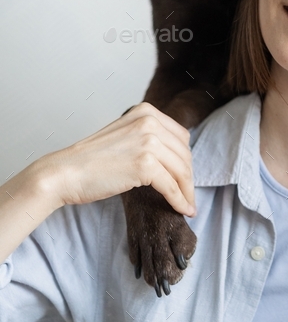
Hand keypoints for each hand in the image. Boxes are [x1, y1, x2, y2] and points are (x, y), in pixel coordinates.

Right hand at [34, 103, 195, 217]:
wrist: (66, 172)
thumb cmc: (91, 160)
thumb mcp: (125, 135)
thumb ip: (148, 137)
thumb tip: (175, 156)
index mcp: (146, 111)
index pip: (180, 137)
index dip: (185, 159)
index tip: (185, 176)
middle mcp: (149, 121)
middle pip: (184, 153)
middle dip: (188, 177)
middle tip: (188, 194)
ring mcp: (148, 142)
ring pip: (182, 171)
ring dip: (187, 191)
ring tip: (188, 205)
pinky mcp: (145, 165)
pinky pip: (172, 186)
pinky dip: (180, 200)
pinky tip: (183, 210)